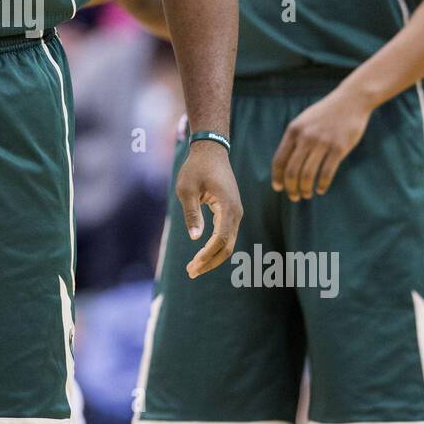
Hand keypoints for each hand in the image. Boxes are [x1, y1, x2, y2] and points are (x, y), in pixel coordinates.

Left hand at [175, 139, 242, 278]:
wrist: (210, 151)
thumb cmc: (196, 168)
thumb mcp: (187, 189)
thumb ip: (192, 213)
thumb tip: (196, 238)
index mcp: (228, 207)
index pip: (221, 239)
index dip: (208, 255)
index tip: (193, 265)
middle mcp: (236, 212)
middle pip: (227, 246)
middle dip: (210, 262)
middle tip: (191, 272)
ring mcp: (235, 213)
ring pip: (228, 243)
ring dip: (212, 257)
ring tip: (193, 268)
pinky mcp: (230, 212)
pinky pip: (226, 235)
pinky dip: (214, 247)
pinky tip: (201, 255)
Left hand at [271, 85, 372, 200]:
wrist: (351, 101)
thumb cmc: (325, 114)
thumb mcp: (304, 122)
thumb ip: (294, 140)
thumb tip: (285, 164)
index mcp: (293, 131)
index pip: (279, 160)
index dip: (277, 177)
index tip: (278, 188)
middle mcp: (305, 137)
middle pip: (292, 171)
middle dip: (291, 188)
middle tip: (294, 197)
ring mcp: (322, 143)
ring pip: (308, 174)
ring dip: (305, 189)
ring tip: (307, 194)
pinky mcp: (339, 148)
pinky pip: (327, 172)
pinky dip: (322, 185)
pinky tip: (321, 190)